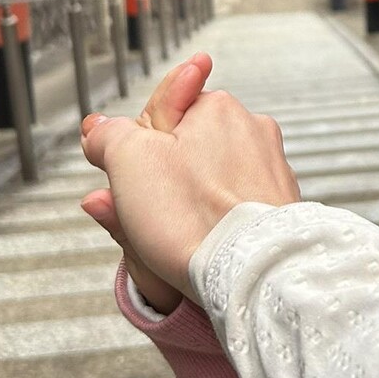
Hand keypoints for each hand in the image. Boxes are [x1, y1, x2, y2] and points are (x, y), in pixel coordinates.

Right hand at [80, 80, 300, 301]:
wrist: (251, 271)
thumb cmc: (196, 215)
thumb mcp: (128, 161)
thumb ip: (109, 136)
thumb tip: (98, 129)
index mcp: (217, 106)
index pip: (163, 111)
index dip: (137, 145)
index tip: (130, 168)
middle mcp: (253, 129)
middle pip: (186, 147)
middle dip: (162, 175)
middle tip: (150, 206)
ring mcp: (271, 168)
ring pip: (209, 180)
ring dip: (188, 201)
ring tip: (177, 230)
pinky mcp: (279, 205)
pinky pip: (233, 208)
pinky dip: (216, 221)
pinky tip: (204, 240)